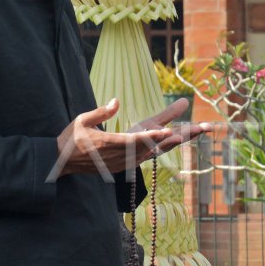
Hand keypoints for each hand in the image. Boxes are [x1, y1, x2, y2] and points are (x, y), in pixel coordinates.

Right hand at [54, 98, 212, 176]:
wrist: (63, 162)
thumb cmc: (71, 139)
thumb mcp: (81, 121)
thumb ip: (101, 112)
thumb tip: (116, 100)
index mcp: (109, 144)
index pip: (135, 140)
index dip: (152, 137)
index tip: (168, 133)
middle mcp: (121, 156)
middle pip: (154, 145)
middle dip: (178, 136)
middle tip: (201, 128)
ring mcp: (125, 162)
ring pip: (156, 150)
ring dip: (177, 140)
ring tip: (200, 130)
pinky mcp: (127, 165)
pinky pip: (149, 154)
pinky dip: (165, 145)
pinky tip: (180, 137)